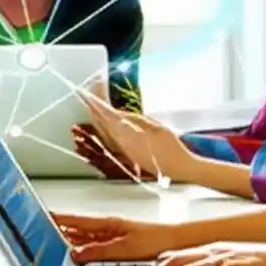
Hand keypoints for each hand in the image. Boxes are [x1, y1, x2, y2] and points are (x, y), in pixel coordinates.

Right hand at [51, 212, 182, 261]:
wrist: (175, 241)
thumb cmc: (155, 239)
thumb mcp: (125, 248)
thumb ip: (99, 251)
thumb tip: (75, 253)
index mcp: (106, 223)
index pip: (74, 220)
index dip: (57, 219)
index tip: (40, 217)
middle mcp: (106, 227)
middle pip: (75, 227)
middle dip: (56, 227)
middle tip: (38, 229)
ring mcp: (110, 234)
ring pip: (82, 235)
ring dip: (67, 237)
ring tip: (50, 238)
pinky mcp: (115, 243)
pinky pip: (91, 243)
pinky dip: (79, 245)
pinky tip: (74, 250)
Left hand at [79, 90, 196, 182]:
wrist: (176, 169)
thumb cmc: (170, 146)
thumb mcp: (155, 127)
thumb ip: (135, 120)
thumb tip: (116, 114)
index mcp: (128, 135)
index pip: (107, 117)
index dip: (98, 105)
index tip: (89, 96)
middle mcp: (120, 144)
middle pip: (102, 125)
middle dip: (94, 111)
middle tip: (89, 99)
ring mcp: (122, 150)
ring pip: (103, 133)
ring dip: (97, 120)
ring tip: (92, 108)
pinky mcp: (125, 155)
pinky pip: (108, 140)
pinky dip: (103, 130)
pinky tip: (102, 126)